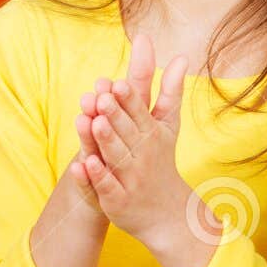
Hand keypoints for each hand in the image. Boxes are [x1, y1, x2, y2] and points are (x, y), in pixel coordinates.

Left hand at [68, 36, 191, 249]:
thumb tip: (183, 55)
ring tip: (93, 122)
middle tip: (103, 97)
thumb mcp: (167, 125)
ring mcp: (130, 177)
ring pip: (115, 157)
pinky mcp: (117, 199)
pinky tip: (83, 163)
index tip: (118, 83)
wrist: (167, 212)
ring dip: (104, 140)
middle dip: (115, 115)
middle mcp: (142, 154)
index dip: (128, 100)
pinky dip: (94, 176)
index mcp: (151, 134)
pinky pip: (105, 186)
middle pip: (126, 132)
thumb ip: (171, 91)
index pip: (139, 113)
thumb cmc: (161, 159)